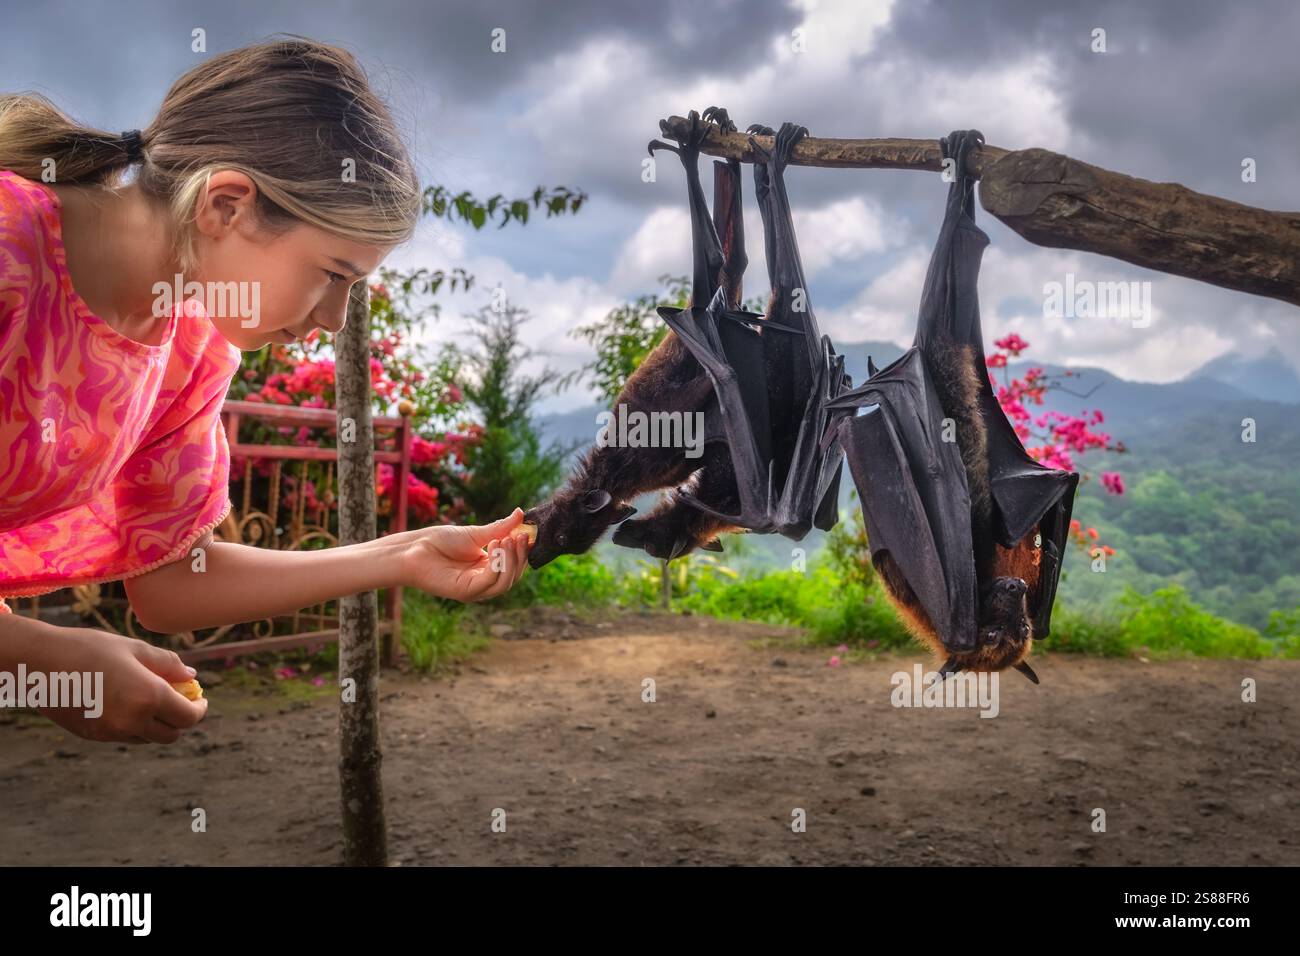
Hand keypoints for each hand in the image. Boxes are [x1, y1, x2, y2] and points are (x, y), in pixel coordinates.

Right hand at [32, 626, 207, 743]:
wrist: (40, 662)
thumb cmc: (91, 648)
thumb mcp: (135, 649)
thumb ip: (168, 664)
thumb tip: (191, 676)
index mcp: (148, 697)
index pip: (188, 717)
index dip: (199, 709)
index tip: (199, 699)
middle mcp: (132, 720)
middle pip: (171, 734)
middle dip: (180, 719)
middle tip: (180, 700)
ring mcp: (111, 732)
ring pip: (148, 738)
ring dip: (158, 724)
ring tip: (153, 700)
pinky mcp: (93, 736)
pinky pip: (125, 737)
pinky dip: (135, 726)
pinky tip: (127, 704)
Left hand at [399, 508, 531, 601]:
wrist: (415, 548)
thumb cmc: (441, 541)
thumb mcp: (476, 533)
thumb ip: (500, 528)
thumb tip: (521, 514)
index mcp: (488, 568)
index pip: (515, 564)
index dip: (524, 551)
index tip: (529, 534)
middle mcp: (484, 581)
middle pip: (513, 575)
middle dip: (520, 556)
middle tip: (520, 535)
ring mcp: (476, 589)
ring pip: (505, 583)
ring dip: (511, 561)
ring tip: (508, 540)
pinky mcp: (466, 592)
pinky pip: (490, 583)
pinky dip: (497, 566)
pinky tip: (496, 547)